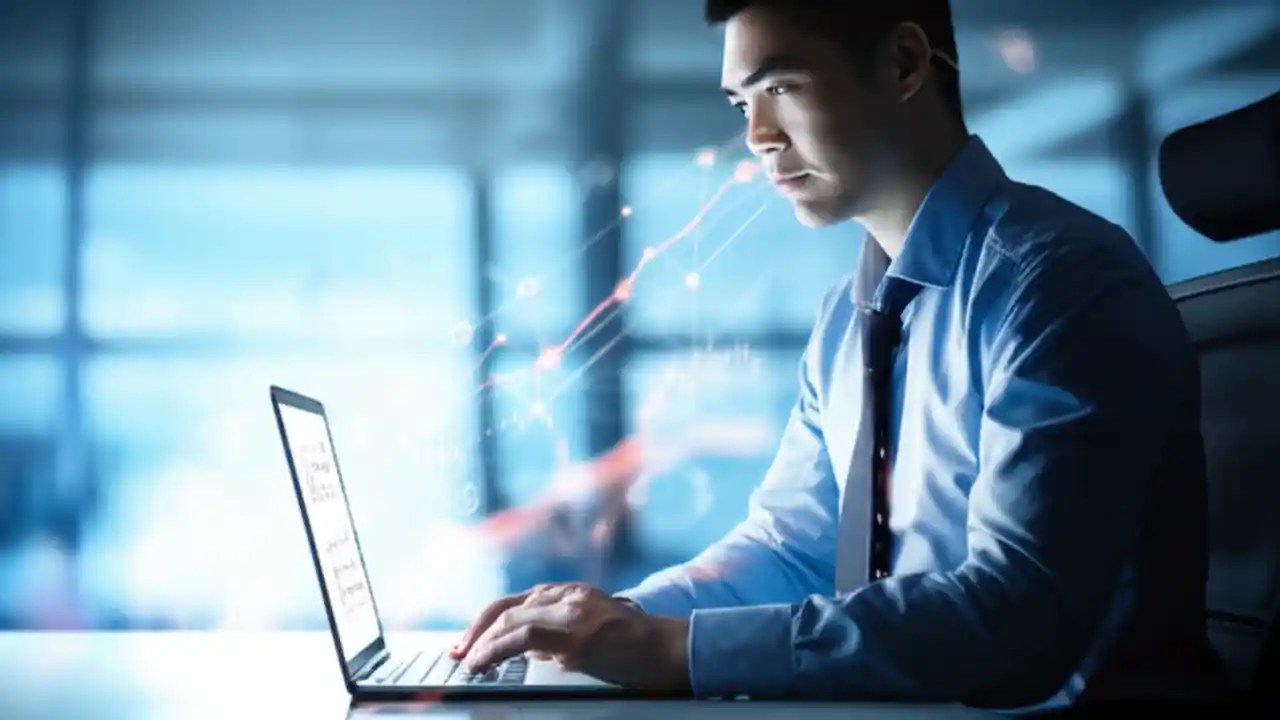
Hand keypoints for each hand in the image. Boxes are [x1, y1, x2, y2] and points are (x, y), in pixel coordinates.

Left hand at [452, 583, 691, 692]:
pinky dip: (495, 650)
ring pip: (510, 619)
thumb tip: (523, 648)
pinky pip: (523, 638)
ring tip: (468, 663)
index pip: (518, 602)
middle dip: (477, 631)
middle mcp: (568, 595)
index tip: (470, 640)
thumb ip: (557, 633)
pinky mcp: (575, 636)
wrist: (669, 650)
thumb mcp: (592, 630)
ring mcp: (572, 613)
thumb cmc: (637, 645)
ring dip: (482, 643)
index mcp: (572, 592)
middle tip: (460, 653)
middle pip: (507, 607)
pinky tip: (483, 663)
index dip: (488, 620)